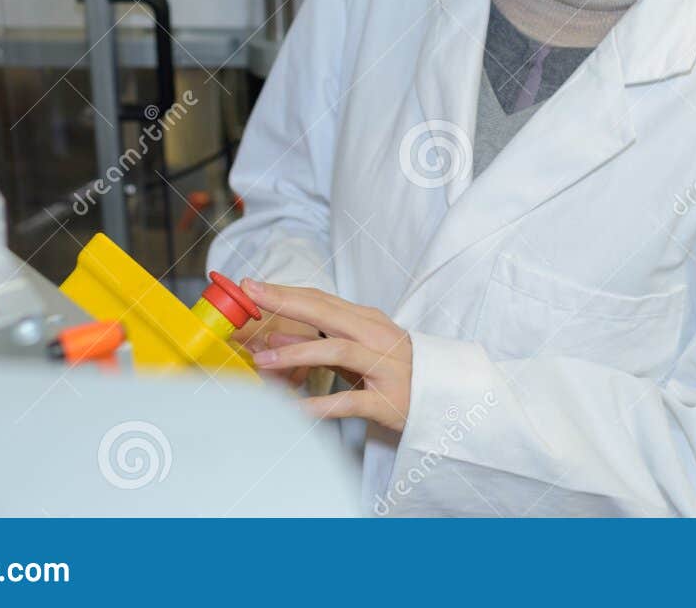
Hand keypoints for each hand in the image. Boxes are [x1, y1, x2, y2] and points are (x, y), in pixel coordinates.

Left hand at [241, 279, 413, 431]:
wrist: (444, 397)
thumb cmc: (396, 371)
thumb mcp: (353, 353)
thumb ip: (315, 343)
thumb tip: (274, 335)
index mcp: (366, 321)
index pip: (320, 300)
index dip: (285, 291)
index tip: (250, 285)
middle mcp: (375, 336)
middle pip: (326, 313)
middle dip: (286, 302)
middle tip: (251, 296)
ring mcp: (383, 366)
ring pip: (338, 350)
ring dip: (297, 353)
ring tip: (263, 359)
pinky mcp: (387, 399)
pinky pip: (350, 401)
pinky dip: (321, 404)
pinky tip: (295, 410)